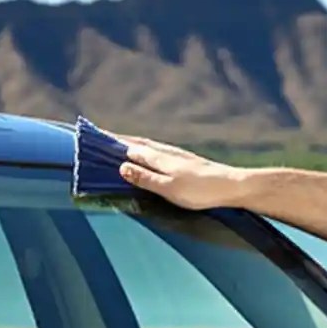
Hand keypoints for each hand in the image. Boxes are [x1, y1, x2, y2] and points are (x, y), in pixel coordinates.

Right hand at [113, 134, 248, 209]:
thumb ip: (144, 177)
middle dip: (120, 140)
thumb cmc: (200, 190)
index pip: (129, 147)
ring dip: (134, 144)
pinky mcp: (188, 161)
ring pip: (150, 146)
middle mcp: (167, 152)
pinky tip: (151, 155)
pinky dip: (148, 151)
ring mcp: (179, 155)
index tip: (93, 137)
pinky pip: (160, 152)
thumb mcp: (167, 187)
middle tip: (102, 137)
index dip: (112, 142)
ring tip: (121, 144)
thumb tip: (121, 165)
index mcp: (159, 157)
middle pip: (139, 143)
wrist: (233, 187)